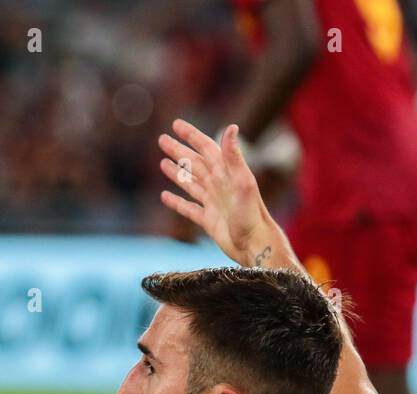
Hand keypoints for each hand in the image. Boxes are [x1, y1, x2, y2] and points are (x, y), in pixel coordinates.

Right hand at [157, 119, 275, 266]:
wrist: (255, 245)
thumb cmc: (253, 216)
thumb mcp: (244, 183)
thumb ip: (234, 157)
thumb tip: (231, 127)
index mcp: (226, 173)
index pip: (206, 148)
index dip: (191, 135)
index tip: (176, 124)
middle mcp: (218, 185)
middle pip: (194, 163)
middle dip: (178, 150)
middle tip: (162, 139)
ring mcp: (213, 203)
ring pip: (190, 183)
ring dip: (176, 172)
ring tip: (162, 162)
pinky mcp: (209, 221)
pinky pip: (188, 208)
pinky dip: (176, 202)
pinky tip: (165, 197)